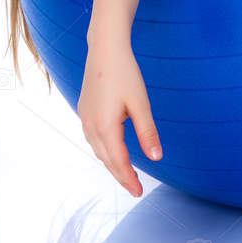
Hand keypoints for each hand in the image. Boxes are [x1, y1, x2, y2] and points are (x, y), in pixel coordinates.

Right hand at [78, 31, 161, 196]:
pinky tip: (113, 150)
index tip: (139, 192)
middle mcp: (90, 126)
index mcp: (105, 127)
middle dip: (120, 175)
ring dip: (112, 163)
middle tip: (135, 189)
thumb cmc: (125, 74)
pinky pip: (94, 138)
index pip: (118, 162)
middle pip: (106, 160)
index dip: (129, 179)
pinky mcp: (84, 111)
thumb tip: (156, 158)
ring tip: (126, 174)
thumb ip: (148, 132)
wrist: (104, 50)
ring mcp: (85, 118)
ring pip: (99, 150)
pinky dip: (105, 150)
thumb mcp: (141, 104)